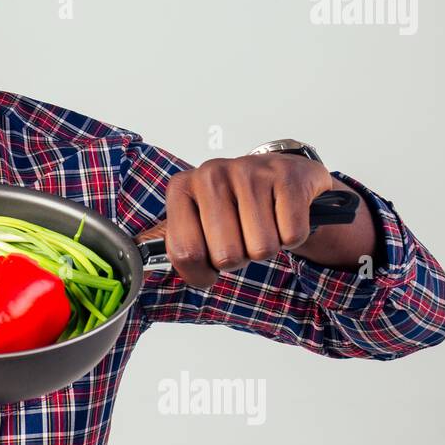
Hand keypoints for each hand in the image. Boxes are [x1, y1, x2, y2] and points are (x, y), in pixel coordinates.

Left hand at [136, 154, 368, 287]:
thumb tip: (153, 273)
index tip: (210, 263)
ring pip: (261, 248)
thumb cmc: (235, 208)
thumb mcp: (198, 224)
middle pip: (226, 255)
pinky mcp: (286, 176)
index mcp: (181, 188)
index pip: (185, 254)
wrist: (282, 178)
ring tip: (262, 223)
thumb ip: (179, 248)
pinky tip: (282, 214)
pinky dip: (292, 236)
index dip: (202, 273)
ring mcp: (249, 170)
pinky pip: (291, 234)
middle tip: (242, 236)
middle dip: (239, 258)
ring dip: (267, 246)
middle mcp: (210, 173)